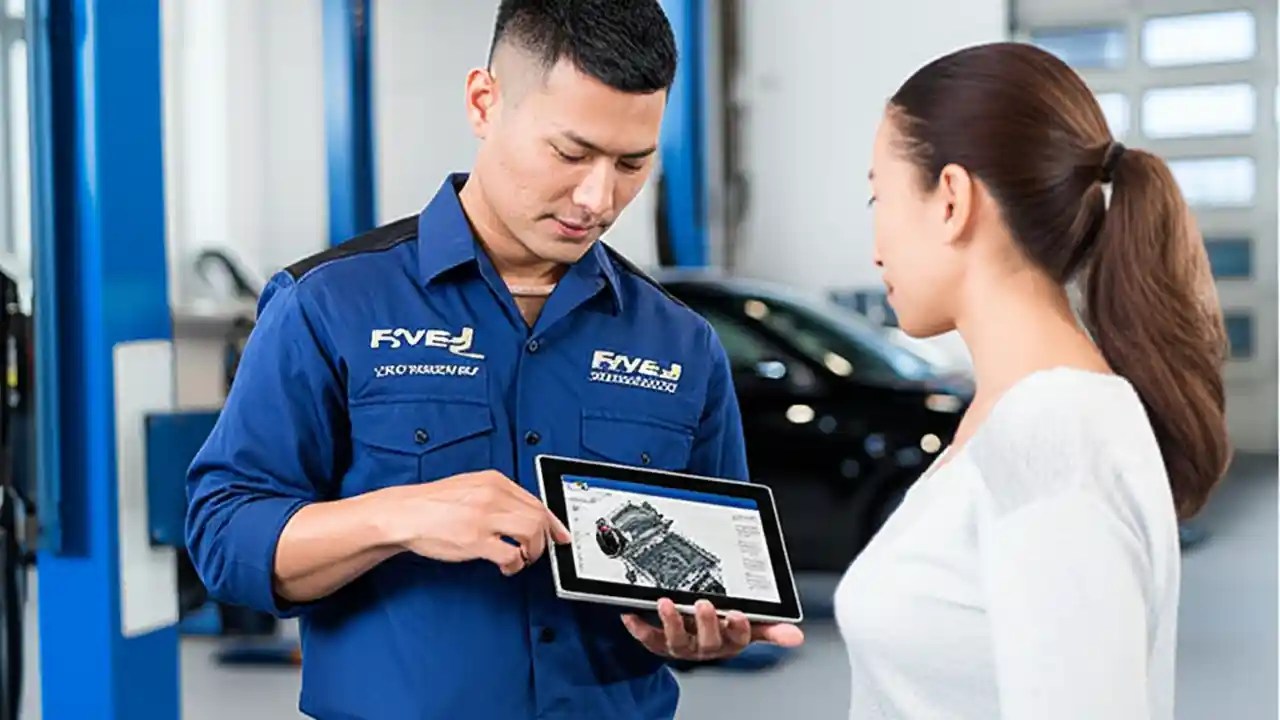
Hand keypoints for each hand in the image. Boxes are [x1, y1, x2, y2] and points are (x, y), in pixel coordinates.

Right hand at [378, 470, 571, 574]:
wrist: (403, 513)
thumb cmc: (433, 505)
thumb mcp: (471, 487)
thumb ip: (498, 497)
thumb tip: (524, 514)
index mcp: (494, 481)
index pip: (537, 501)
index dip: (553, 523)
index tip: (561, 535)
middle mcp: (492, 496)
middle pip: (539, 517)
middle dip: (543, 540)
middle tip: (535, 552)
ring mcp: (484, 518)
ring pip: (531, 534)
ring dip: (532, 553)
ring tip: (520, 559)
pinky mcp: (474, 540)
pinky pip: (510, 555)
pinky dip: (515, 565)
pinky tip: (506, 566)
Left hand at [621, 598, 803, 660]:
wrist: (690, 641)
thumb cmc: (720, 630)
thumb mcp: (748, 627)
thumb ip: (770, 628)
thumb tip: (796, 636)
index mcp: (729, 640)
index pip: (738, 636)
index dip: (738, 628)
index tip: (737, 614)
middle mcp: (706, 645)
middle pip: (708, 640)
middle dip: (706, 623)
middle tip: (704, 604)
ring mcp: (683, 645)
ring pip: (677, 641)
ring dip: (671, 622)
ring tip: (666, 604)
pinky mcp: (660, 643)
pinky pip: (649, 639)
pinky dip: (639, 628)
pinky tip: (630, 614)